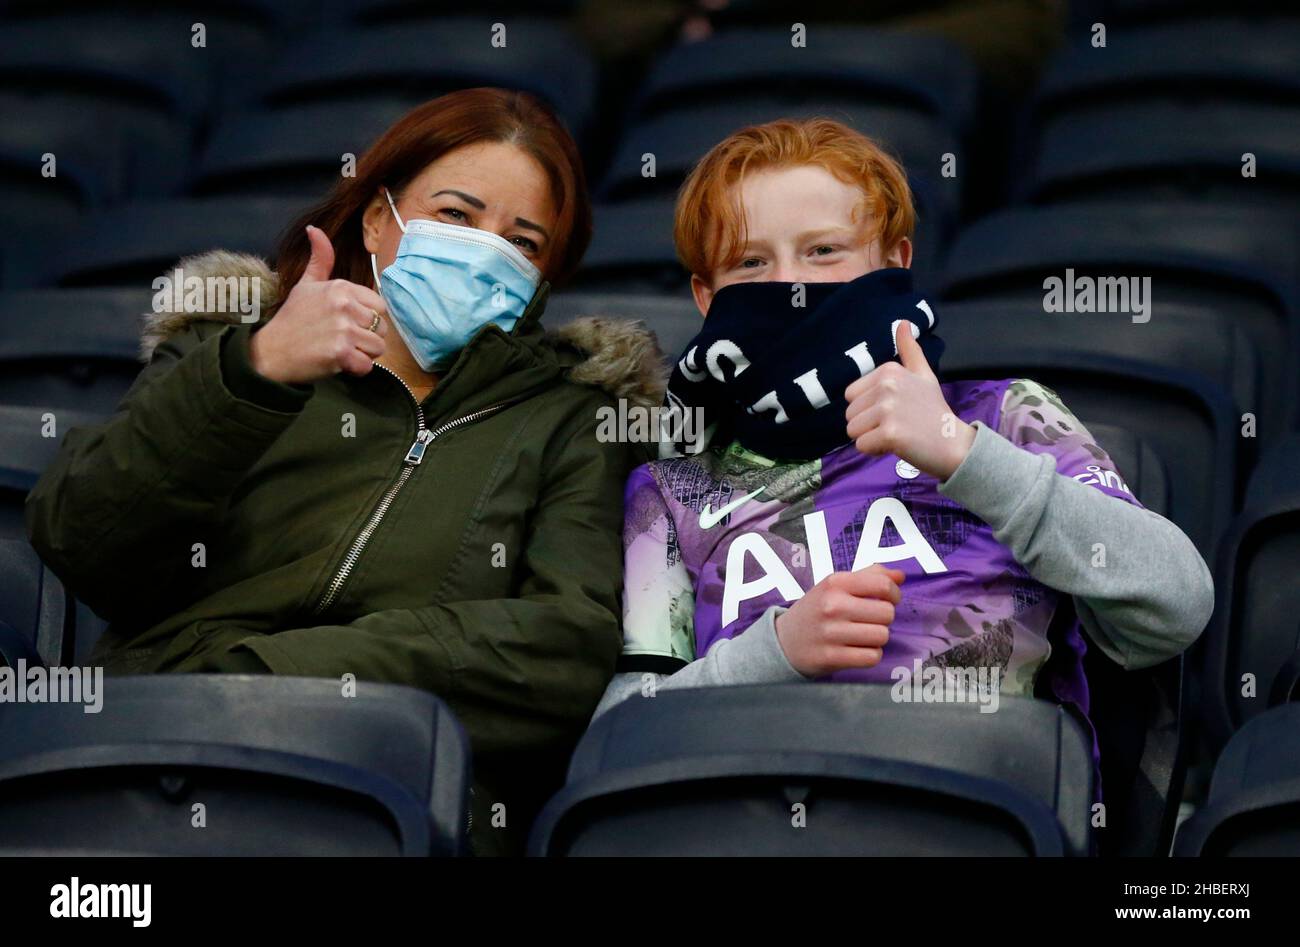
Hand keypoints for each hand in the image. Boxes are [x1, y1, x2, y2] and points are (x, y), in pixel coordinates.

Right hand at [249, 225, 388, 384]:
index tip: (346, 323)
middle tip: (340, 339)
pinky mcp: (341, 353)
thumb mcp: (306, 285)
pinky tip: (338, 363)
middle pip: (381, 328)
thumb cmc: (292, 319)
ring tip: (339, 350)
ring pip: (378, 348)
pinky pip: (367, 366)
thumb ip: (319, 260)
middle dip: (366, 338)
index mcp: (341, 287)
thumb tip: (314, 228)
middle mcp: (343, 305)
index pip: (379, 306)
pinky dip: (355, 370)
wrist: (270, 352)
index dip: (367, 319)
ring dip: (362, 355)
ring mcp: (343, 329)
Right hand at [774, 564, 904, 676]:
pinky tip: (857, 650)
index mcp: (835, 583)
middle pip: (887, 613)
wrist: (784, 641)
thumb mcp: (836, 586)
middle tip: (869, 620)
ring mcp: (830, 632)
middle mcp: (832, 605)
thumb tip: (900, 576)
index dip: (894, 594)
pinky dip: (870, 655)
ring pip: (882, 636)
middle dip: (883, 618)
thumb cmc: (817, 610)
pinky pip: (871, 657)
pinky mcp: (831, 657)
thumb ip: (869, 576)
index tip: (888, 599)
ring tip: (861, 635)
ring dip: (876, 638)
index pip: (883, 586)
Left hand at [844, 320, 974, 480]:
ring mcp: (888, 409)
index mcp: (889, 370)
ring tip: (897, 434)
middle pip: (849, 414)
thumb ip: (909, 350)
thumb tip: (902, 322)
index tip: (894, 411)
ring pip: (852, 430)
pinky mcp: (890, 433)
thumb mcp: (922, 374)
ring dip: (870, 438)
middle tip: (897, 424)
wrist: (954, 443)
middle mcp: (887, 385)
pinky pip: (861, 446)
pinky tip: (897, 445)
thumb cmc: (933, 411)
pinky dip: (875, 450)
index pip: (851, 395)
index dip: (868, 408)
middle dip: (868, 425)